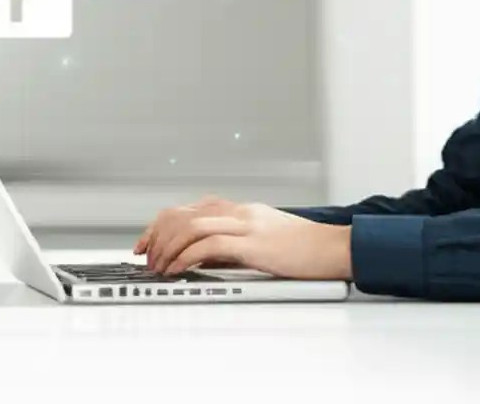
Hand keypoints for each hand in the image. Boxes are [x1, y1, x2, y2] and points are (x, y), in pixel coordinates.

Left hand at [133, 196, 351, 279]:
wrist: (334, 248)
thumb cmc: (303, 249)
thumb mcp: (260, 241)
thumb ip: (231, 245)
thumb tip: (200, 259)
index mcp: (238, 209)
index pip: (187, 210)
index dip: (159, 225)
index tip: (145, 244)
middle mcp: (238, 211)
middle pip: (182, 214)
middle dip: (156, 236)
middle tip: (146, 258)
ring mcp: (245, 224)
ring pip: (190, 225)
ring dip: (167, 247)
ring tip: (158, 267)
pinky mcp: (253, 243)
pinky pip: (209, 245)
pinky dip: (186, 256)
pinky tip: (177, 269)